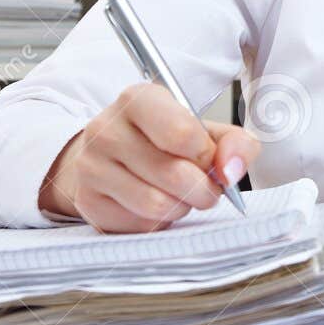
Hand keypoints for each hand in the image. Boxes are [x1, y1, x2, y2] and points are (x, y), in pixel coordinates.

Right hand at [37, 83, 260, 232]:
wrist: (114, 157)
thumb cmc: (166, 142)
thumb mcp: (206, 131)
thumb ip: (235, 143)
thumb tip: (231, 170)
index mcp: (139, 99)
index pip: (182, 132)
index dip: (206, 155)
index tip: (209, 159)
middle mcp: (107, 129)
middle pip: (175, 174)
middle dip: (203, 189)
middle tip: (206, 188)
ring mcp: (91, 166)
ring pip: (157, 204)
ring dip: (182, 206)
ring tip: (180, 194)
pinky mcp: (88, 202)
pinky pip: (140, 224)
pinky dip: (159, 221)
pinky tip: (154, 204)